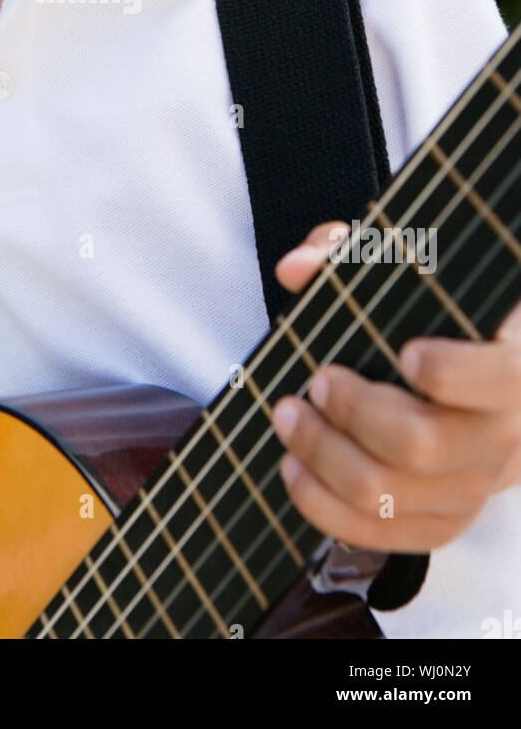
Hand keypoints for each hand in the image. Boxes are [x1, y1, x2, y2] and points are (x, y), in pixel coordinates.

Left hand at [269, 221, 520, 551]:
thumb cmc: (429, 312)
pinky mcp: (444, 520)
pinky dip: (326, 509)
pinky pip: (384, 537)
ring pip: (391, 496)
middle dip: (354, 414)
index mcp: (511, 366)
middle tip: (316, 382)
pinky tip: (294, 471)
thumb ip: (349, 251)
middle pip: (423, 445)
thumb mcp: (397, 263)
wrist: (464, 364)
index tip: (404, 352)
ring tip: (288, 418)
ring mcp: (475, 486)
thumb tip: (296, 269)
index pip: (499, 379)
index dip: (452, 373)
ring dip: (324, 459)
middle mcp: (503, 435)